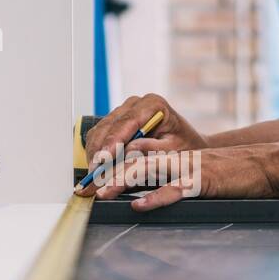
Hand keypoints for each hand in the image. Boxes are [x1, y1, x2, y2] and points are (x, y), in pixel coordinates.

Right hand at [80, 94, 207, 194]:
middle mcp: (136, 104)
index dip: (113, 141)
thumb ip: (153, 150)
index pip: (127, 122)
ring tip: (92, 175)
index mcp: (153, 105)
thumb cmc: (184, 147)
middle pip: (109, 126)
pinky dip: (95, 152)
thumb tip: (128, 151)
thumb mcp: (174, 151)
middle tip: (94, 174)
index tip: (104, 158)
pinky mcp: (115, 122)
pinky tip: (96, 168)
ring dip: (94, 153)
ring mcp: (124, 111)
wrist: (187, 146)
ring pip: (100, 131)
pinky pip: (99, 135)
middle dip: (100, 151)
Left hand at [103, 144, 278, 210]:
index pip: (134, 156)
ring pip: (149, 170)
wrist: (268, 164)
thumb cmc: (235, 172)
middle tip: (85, 190)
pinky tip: (139, 205)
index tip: (90, 182)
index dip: (110, 167)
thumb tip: (144, 190)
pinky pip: (176, 190)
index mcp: (174, 155)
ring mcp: (190, 168)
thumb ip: (172, 176)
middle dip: (106, 174)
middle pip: (134, 161)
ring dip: (122, 182)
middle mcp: (177, 157)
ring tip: (103, 193)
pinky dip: (155, 198)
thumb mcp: (197, 171)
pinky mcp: (205, 182)